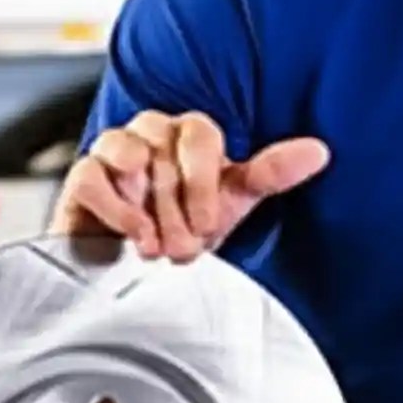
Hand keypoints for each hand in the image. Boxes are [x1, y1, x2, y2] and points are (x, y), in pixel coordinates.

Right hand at [48, 110, 329, 261]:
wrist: (138, 268)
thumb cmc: (184, 226)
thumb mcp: (233, 202)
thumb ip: (270, 173)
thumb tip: (319, 151)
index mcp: (190, 135)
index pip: (200, 134)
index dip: (204, 180)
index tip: (209, 224)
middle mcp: (152, 134)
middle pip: (163, 149)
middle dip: (176, 206)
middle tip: (185, 247)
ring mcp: (114, 152)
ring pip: (126, 151)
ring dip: (145, 202)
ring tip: (154, 243)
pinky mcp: (82, 178)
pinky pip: (90, 173)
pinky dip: (113, 205)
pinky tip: (131, 235)